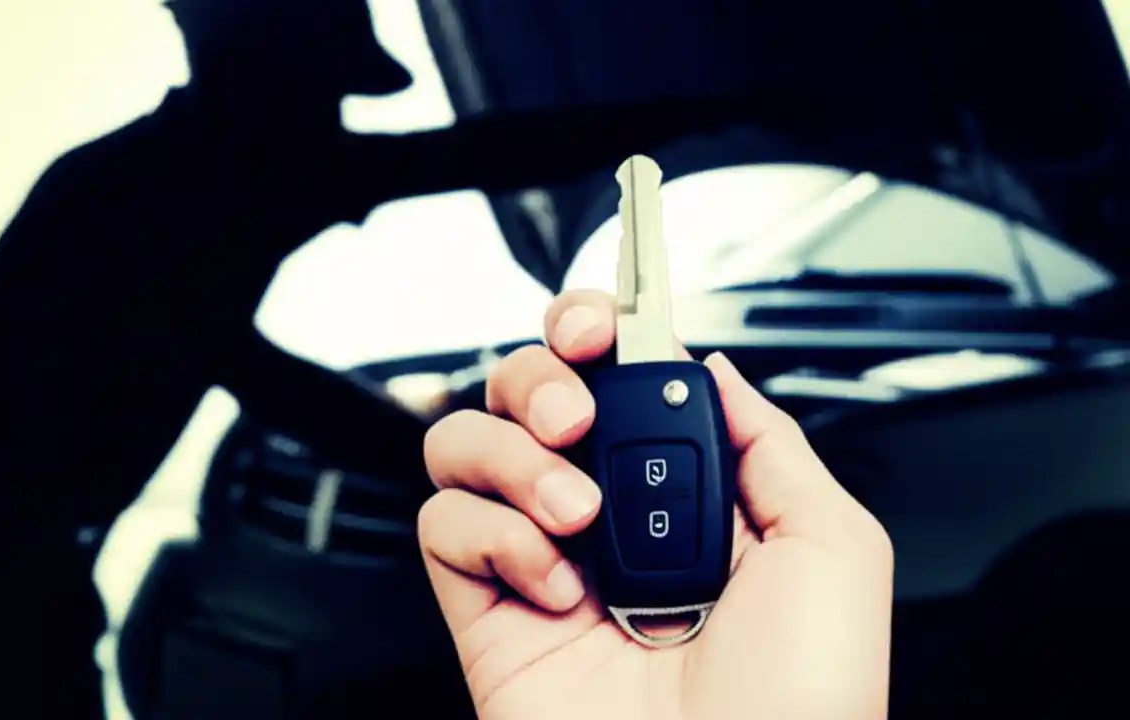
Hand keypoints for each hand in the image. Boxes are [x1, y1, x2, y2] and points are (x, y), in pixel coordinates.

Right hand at [418, 290, 892, 719]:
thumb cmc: (802, 702)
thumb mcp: (830, 545)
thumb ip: (766, 442)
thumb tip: (708, 369)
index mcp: (684, 497)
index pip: (613, 382)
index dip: (591, 335)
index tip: (596, 327)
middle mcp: (605, 519)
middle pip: (524, 393)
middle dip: (539, 377)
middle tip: (576, 415)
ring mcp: (540, 561)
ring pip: (465, 444)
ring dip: (514, 455)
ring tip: (576, 513)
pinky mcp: (486, 612)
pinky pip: (444, 526)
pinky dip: (493, 534)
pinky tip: (554, 582)